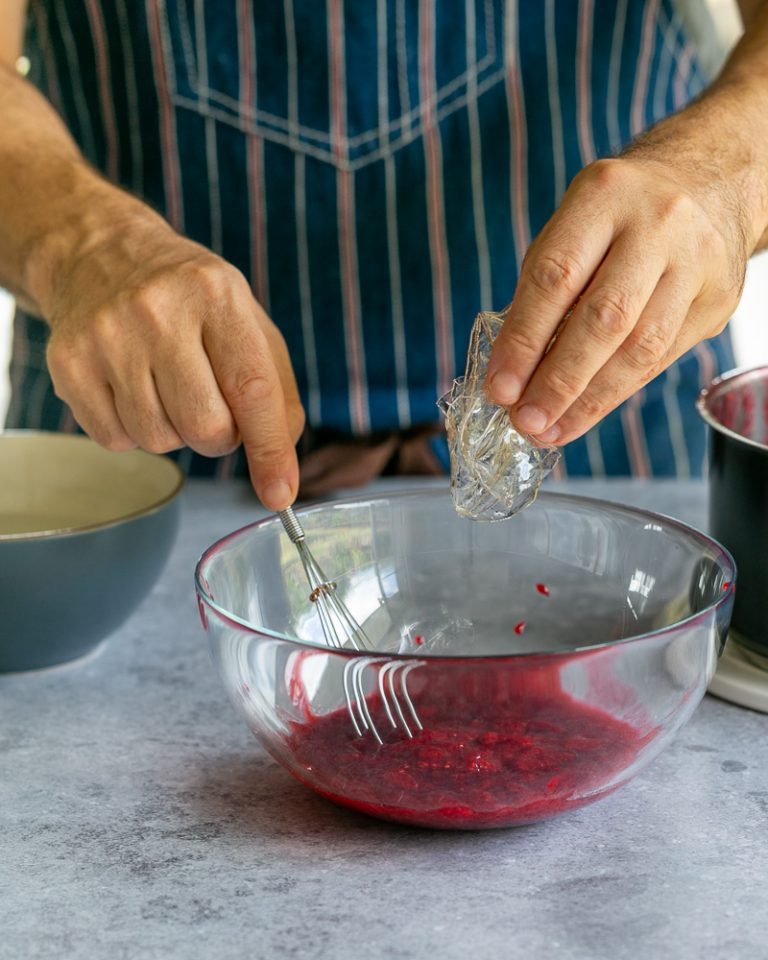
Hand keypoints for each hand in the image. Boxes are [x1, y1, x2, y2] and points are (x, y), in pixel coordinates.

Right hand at [45, 204, 304, 509]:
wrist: (100, 255)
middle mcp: (157, 310)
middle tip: (211, 405)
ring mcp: (106, 336)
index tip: (280, 494)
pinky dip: (132, 430)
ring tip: (165, 385)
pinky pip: (116, 440)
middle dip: (218, 437)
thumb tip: (281, 464)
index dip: (270, 450)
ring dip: (174, 431)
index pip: (252, 389)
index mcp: (216, 294)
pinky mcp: (68, 363)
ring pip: (160, 441)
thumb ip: (276, 391)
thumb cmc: (189, 300)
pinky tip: (130, 387)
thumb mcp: (247, 322)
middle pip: (205, 427)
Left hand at [486, 96, 766, 445]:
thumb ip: (542, 288)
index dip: (523, 339)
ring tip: (549, 430)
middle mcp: (657, 225)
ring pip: (639, 348)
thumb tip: (510, 369)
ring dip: (588, 400)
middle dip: (558, 380)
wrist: (709, 181)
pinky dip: (615, 393)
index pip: (555, 277)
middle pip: (604, 318)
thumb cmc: (618, 214)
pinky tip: (583, 414)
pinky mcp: (717, 300)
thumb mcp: (572, 224)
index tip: (499, 387)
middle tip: (523, 420)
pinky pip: (660, 359)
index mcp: (604, 196)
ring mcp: (695, 263)